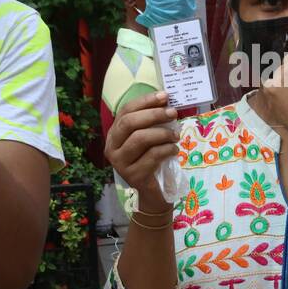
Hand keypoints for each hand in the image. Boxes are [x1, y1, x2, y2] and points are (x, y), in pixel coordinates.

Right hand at [105, 90, 179, 206]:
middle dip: (154, 114)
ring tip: (176, 135)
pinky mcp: (133, 176)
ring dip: (162, 133)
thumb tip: (166, 100)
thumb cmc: (151, 160)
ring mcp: (120, 163)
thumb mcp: (149, 139)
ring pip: (140, 139)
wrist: (152, 192)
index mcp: (114, 134)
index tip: (164, 96)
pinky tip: (174, 150)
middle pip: (129, 123)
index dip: (145, 101)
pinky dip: (167, 149)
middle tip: (173, 113)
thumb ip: (152, 122)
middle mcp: (111, 147)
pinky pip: (152, 156)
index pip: (125, 111)